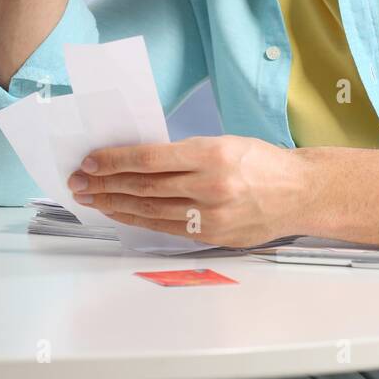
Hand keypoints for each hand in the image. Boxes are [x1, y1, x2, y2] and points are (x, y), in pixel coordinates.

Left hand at [66, 135, 309, 247]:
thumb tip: (137, 159)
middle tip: (79, 180)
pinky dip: (137, 220)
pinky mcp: (212, 236)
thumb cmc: (262, 162)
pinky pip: (165, 228)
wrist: (300, 193)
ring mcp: (211, 216)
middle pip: (144, 186)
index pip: (150, 158)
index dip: (115, 160)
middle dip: (105, 183)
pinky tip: (119, 213)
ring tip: (90, 198)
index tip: (91, 160)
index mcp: (212, 154)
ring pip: (150, 210)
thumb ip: (184, 153)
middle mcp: (210, 186)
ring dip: (114, 204)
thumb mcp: (224, 142)